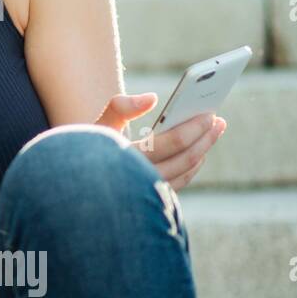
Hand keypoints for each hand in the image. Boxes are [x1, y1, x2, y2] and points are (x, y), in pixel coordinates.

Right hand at [95, 93, 225, 190]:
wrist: (78, 184)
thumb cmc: (87, 149)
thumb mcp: (98, 124)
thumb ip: (121, 106)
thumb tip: (151, 98)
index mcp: (127, 157)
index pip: (172, 142)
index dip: (195, 127)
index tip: (210, 114)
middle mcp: (139, 179)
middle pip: (186, 158)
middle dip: (206, 137)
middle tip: (218, 121)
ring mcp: (147, 192)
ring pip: (186, 172)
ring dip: (202, 151)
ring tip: (212, 133)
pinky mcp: (151, 198)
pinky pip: (179, 183)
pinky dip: (192, 167)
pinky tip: (198, 152)